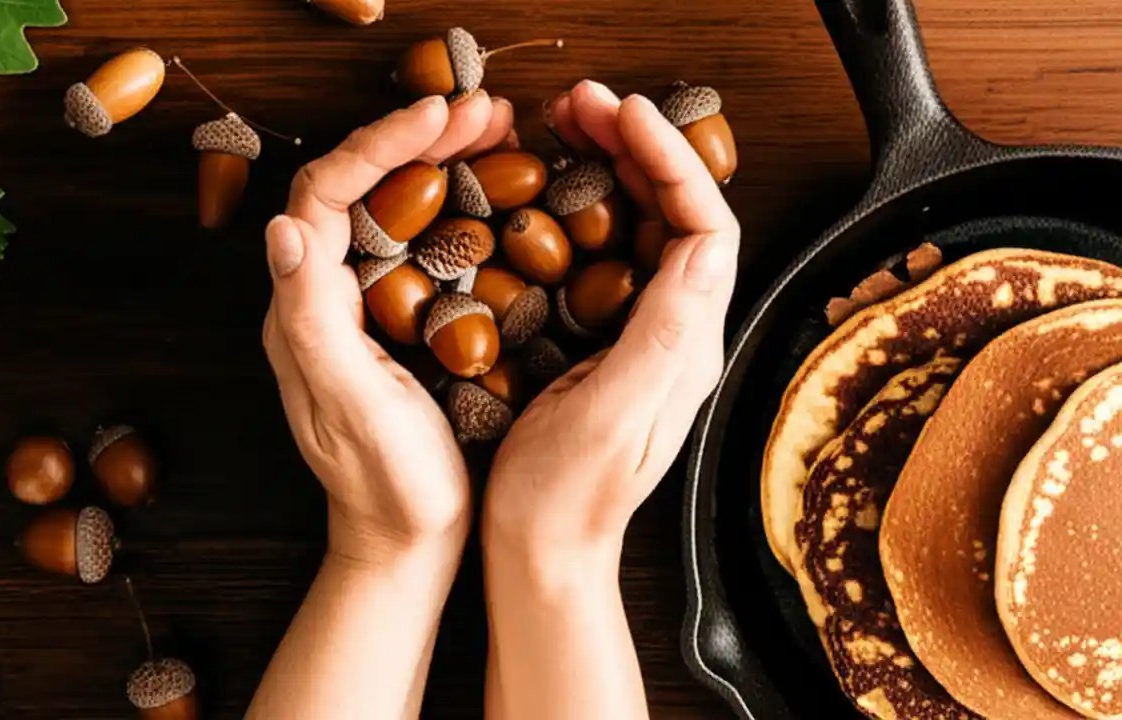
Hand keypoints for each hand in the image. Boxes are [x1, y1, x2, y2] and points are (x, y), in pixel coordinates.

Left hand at [265, 93, 515, 564]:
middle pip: (355, 188)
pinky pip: (414, 242)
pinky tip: (494, 189)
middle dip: (413, 139)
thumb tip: (283, 228)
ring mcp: (359, 307)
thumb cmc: (389, 486)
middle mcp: (320, 296)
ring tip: (497, 131)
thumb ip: (313, 320)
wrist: (407, 542)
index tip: (439, 116)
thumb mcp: (352, 406)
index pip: (324, 195)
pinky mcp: (394, 322)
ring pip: (387, 208)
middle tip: (484, 112)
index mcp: (303, 310)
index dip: (377, 145)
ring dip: (435, 161)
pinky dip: (451, 203)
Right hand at [485, 80, 738, 566]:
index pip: (706, 226)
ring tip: (566, 125)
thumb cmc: (563, 497)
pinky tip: (552, 190)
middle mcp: (677, 333)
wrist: (540, 554)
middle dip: (639, 146)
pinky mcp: (608, 343)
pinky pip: (612, 256)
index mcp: (685, 345)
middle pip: (679, 214)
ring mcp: (644, 336)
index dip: (672, 160)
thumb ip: (662, 335)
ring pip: (646, 227)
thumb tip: (706, 248)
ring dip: (613, 167)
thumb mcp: (611, 414)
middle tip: (580, 104)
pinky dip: (587, 208)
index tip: (621, 117)